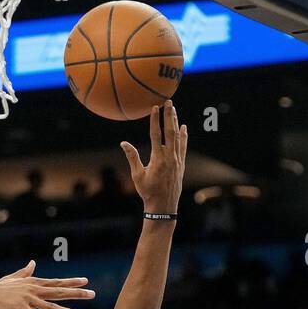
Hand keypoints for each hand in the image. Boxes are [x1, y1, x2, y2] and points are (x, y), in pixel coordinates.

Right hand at [0, 263, 94, 308]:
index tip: (85, 281)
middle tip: (92, 294)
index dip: (72, 282)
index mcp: (33, 282)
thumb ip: (24, 272)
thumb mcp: (12, 279)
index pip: (57, 282)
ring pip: (52, 306)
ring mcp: (28, 299)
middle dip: (77, 293)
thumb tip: (33, 263)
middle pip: (59, 292)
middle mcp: (34, 289)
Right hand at [121, 99, 187, 214]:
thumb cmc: (148, 192)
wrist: (164, 206)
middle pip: (170, 132)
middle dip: (169, 116)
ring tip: (174, 110)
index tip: (155, 108)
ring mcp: (177, 160)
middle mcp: (169, 157)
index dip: (155, 120)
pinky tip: (184, 127)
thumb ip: (132, 157)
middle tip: (169, 102)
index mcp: (158, 159)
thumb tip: (123, 143)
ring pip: (177, 137)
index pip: (155, 135)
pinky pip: (183, 147)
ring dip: (176, 123)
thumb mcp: (137, 175)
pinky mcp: (181, 164)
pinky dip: (184, 136)